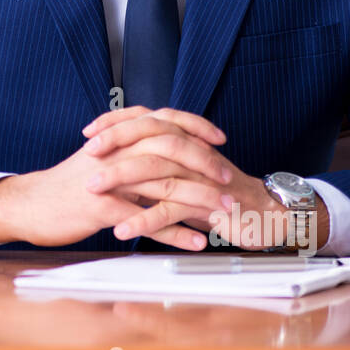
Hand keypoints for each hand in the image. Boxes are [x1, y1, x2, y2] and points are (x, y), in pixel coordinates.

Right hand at [0, 107, 228, 249]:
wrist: (29, 204)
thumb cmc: (66, 185)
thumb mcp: (98, 157)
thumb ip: (127, 147)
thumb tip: (159, 146)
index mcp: (116, 137)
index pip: (163, 120)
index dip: (194, 125)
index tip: (219, 137)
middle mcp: (115, 152)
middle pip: (169, 147)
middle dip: (204, 161)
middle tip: (226, 178)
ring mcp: (108, 179)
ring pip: (163, 184)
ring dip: (198, 198)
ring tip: (223, 212)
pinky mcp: (102, 208)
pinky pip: (146, 219)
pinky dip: (174, 232)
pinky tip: (195, 241)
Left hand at [82, 106, 324, 250]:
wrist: (263, 215)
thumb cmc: (218, 196)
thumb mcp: (185, 175)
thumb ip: (159, 164)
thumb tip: (122, 157)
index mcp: (186, 142)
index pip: (146, 120)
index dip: (117, 123)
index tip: (88, 133)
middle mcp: (193, 153)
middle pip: (149, 138)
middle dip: (115, 145)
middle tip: (86, 156)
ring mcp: (201, 178)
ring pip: (157, 171)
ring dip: (122, 180)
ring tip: (93, 191)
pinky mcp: (208, 204)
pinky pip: (172, 209)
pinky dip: (145, 219)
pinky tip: (123, 229)